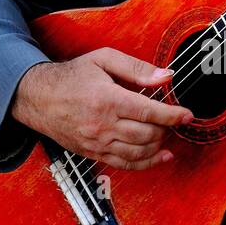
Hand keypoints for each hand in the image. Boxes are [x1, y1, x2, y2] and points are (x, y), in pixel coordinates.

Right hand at [11, 48, 192, 170]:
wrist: (38, 98)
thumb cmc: (71, 77)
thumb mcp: (103, 60)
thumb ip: (136, 68)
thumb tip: (165, 76)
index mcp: (107, 99)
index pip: (149, 111)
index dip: (172, 115)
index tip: (187, 115)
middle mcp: (103, 125)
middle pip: (147, 134)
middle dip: (166, 129)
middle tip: (174, 120)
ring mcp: (98, 142)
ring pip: (138, 152)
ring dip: (159, 146)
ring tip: (166, 135)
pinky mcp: (93, 153)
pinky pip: (125, 164)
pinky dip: (146, 163)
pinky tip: (161, 157)